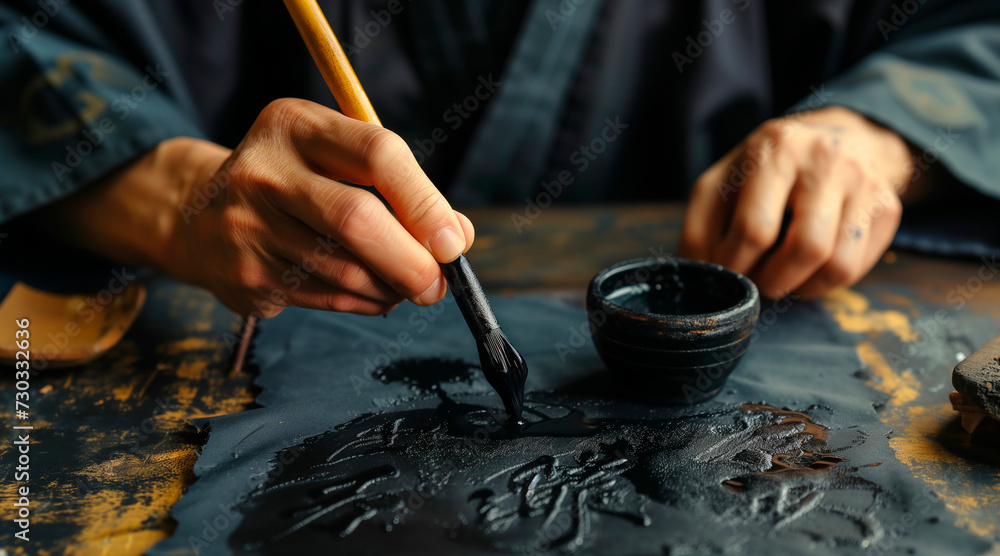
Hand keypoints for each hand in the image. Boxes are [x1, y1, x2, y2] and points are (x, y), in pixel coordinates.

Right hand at [46, 98, 473, 316]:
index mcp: (294, 125)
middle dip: (411, 261)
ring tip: (406, 286)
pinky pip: (328, 298)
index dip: (424, 201)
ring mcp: (248, 226)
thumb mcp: (336, 158)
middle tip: (437, 283)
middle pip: (356, 219)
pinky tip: (374, 293)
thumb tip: (456, 237)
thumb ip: (400, 187)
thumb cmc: (292, 182)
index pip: (376, 153)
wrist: (196, 214)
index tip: (452, 241)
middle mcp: (264, 171)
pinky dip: (365, 301)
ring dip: (392, 288)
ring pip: (345, 270)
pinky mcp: (246, 276)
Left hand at [679, 106, 913, 298]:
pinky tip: (807, 272)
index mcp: (776, 148)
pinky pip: (857, 268)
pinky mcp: (888, 207)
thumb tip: (701, 273)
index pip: (755, 228)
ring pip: (837, 265)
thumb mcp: (722, 182)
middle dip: (772, 282)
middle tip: (756, 284)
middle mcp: (827, 160)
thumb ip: (700, 225)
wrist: (837, 136)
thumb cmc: (766, 169)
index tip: (727, 274)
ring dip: (801, 288)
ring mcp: (865, 183)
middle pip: (805, 248)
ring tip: (781, 280)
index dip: (735, 265)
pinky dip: (826, 284)